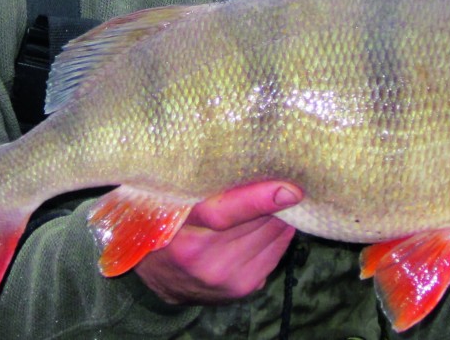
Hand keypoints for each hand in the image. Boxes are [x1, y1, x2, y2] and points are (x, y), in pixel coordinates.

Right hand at [134, 181, 301, 303]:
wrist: (160, 280)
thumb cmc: (166, 226)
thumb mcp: (169, 201)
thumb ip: (197, 184)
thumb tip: (247, 160)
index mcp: (179, 232)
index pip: (222, 214)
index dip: (257, 199)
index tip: (289, 188)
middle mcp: (204, 260)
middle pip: (257, 222)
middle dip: (274, 197)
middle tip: (284, 172)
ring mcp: (226, 278)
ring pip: (272, 235)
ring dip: (280, 214)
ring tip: (276, 195)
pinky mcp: (244, 288)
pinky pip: (276, 252)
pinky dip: (279, 233)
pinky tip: (271, 221)